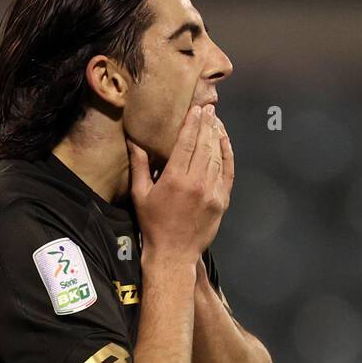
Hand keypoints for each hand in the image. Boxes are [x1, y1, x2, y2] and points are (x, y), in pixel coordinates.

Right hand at [127, 105, 232, 262]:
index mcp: (175, 178)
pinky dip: (227, 156)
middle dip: (207, 124)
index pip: (187, 142)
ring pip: (217, 156)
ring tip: (216, 121)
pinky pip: (227, 173)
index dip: (193, 122)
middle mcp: (196, 182)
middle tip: (209, 108)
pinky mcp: (221, 201)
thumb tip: (133, 141)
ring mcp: (212, 192)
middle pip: (205, 145)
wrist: (174, 254)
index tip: (197, 108)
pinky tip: (225, 142)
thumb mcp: (140, 195)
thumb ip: (139, 166)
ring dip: (217, 136)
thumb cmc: (154, 225)